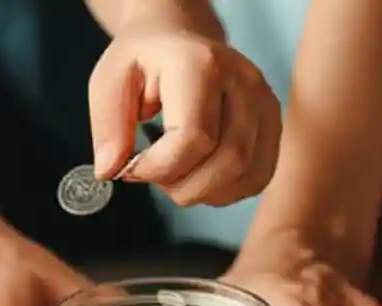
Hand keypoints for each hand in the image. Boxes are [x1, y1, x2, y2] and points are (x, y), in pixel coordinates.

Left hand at [88, 25, 280, 205]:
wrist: (180, 36)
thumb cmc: (146, 59)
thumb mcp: (109, 80)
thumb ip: (108, 126)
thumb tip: (109, 170)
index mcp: (201, 64)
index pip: (193, 138)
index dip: (160, 168)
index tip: (132, 169)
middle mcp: (242, 81)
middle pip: (227, 161)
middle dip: (183, 187)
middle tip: (155, 177)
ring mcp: (264, 102)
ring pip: (246, 174)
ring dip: (205, 193)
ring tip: (176, 175)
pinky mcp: (273, 123)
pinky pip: (258, 176)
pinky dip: (227, 192)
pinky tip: (201, 178)